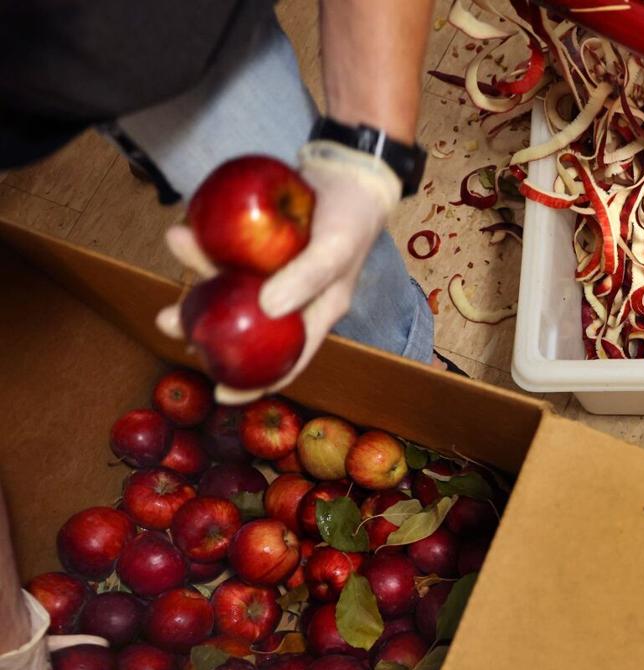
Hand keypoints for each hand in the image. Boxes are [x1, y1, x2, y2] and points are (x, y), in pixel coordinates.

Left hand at [156, 141, 401, 404]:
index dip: (255, 385)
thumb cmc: (351, 217)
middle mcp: (290, 302)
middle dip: (204, 328)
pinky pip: (226, 258)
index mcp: (314, 315)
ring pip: (228, 291)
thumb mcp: (334, 248)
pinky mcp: (259, 251)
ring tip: (175, 242)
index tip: (220, 395)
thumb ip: (306, 277)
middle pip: (245, 330)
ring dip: (197, 275)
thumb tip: (267, 308)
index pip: (286, 362)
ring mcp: (272, 277)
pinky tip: (186, 230)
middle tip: (168, 320)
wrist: (349, 175)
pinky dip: (205, 247)